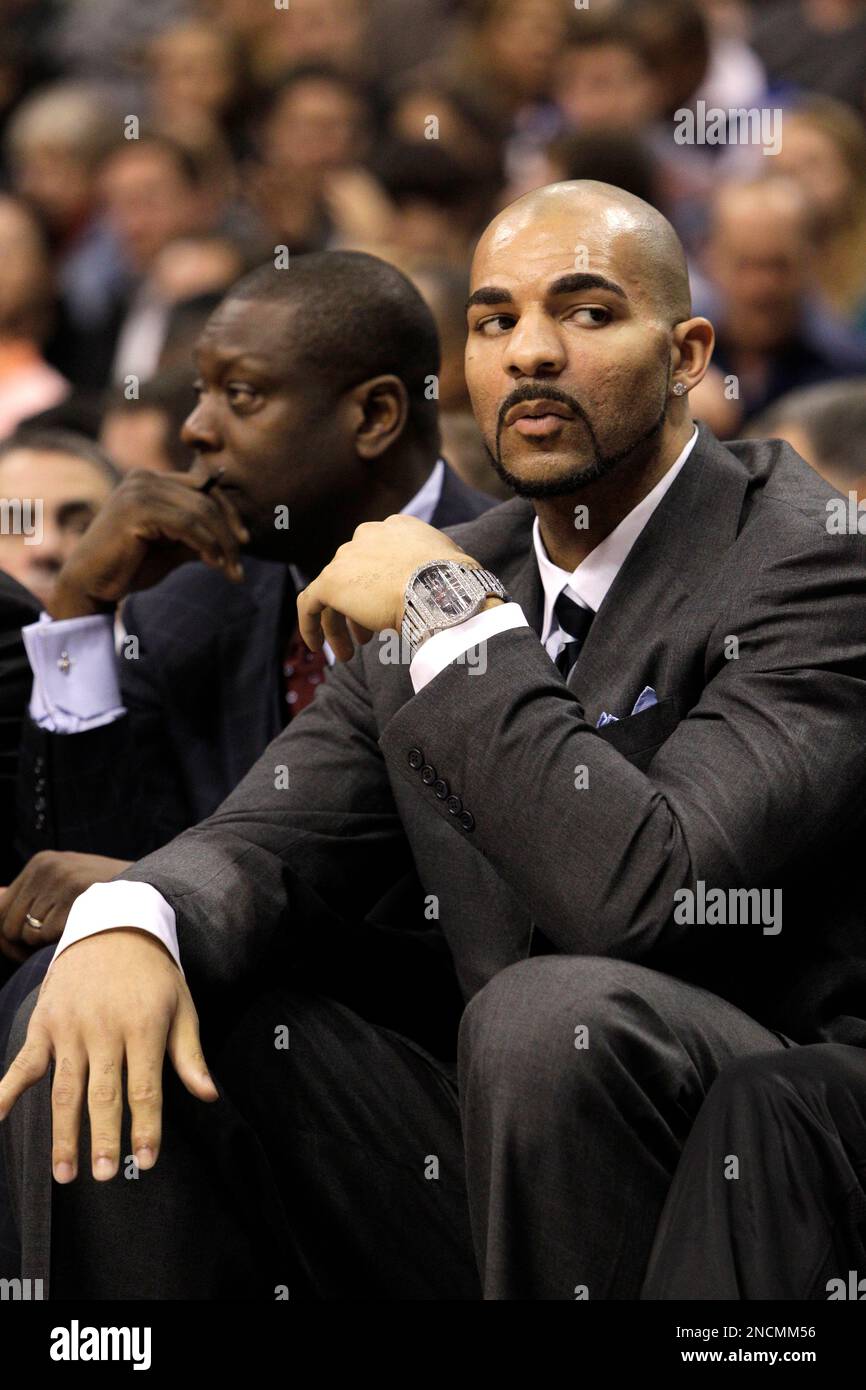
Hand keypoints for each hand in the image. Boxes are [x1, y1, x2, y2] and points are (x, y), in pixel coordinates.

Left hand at [0, 852, 131, 961]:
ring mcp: (61, 881)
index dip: (8, 936)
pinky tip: (80, 937)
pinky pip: (45, 937)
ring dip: (42, 946)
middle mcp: (47, 868)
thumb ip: (34, 897)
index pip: (1, 907)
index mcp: (42, 863)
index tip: (23, 951)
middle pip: (9, 924)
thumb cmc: (107, 896)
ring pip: (26, 933)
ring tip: (69, 941)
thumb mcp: (67, 885)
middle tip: (44, 954)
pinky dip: (59, 945)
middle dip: (21, 946)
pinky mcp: (74, 898)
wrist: (150, 891)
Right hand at [0, 929, 217, 1179]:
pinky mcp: (44, 1024)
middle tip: (106, 1176)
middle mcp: (103, 1030)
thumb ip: (189, 1054)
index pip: (144, 1087)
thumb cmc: (153, 975)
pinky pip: (24, 1063)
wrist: (111, 928)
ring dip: (64, 1134)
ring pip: (65, 1090)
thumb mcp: (181, 1006)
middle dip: (104, 1139)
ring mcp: (69, 1028)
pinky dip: (6, 1091)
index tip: (147, 1161)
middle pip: (103, 1094)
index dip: (146, 1127)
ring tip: (65, 1173)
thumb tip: (209, 1096)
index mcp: (142, 1027)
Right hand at [48, 469, 250, 619]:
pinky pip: (186, 525)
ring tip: (231, 571)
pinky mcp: (136, 508)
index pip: (204, 487)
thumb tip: (236, 536)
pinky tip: (214, 564)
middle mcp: (145, 477)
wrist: (91, 584)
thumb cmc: (130, 567)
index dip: (229, 513)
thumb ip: (199, 535)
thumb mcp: (173, 547)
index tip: (244, 541)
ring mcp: (139, 490)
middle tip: (240, 566)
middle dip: (229, 534)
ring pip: (200, 511)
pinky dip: (207, 545)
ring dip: (222, 544)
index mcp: (152, 480)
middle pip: (206, 498)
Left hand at [296, 514, 477, 660]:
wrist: (439, 589)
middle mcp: (369, 534)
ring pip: (333, 592)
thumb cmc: (454, 584)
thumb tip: (435, 590)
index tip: (384, 609)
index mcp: (396, 528)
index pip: (378, 556)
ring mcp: (347, 556)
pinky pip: (310, 603)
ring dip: (340, 624)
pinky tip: (315, 646)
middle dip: (359, 607)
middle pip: (355, 574)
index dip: (378, 585)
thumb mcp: (447, 567)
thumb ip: (431, 569)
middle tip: (366, 637)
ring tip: (349, 653)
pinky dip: (310, 624)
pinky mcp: (331, 581)